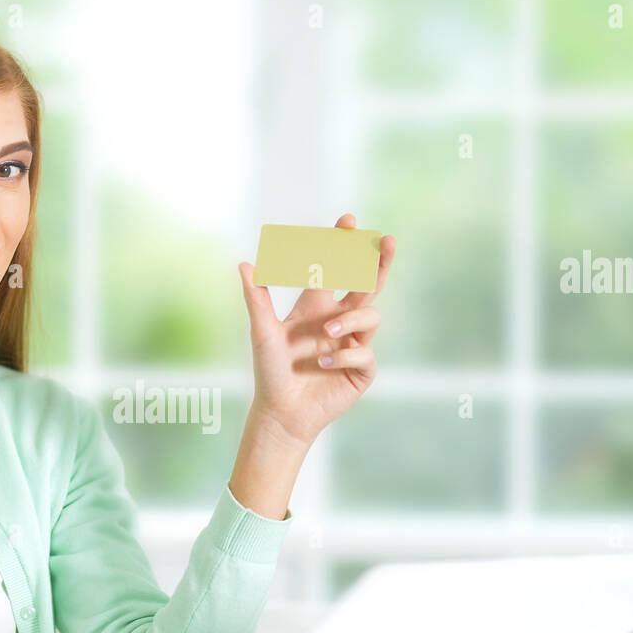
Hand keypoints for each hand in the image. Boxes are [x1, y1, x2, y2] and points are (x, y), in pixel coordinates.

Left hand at [237, 213, 395, 446]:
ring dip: (351, 320)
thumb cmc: (270, 372)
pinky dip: (344, 356)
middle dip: (379, 262)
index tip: (347, 221)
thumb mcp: (262, 332)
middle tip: (388, 240)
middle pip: (367, 284)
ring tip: (328, 332)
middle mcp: (338, 321)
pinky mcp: (361, 371)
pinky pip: (365, 354)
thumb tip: (244, 264)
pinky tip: (323, 365)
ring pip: (369, 316)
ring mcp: (353, 345)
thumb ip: (256, 298)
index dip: (340, 245)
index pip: (333, 269)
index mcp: (316, 307)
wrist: (281, 412)